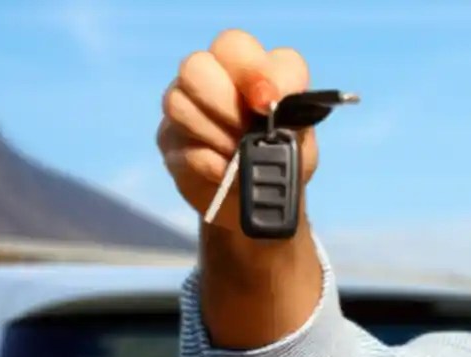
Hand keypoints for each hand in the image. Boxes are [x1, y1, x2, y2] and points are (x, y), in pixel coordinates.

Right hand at [157, 29, 317, 230]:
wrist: (262, 198)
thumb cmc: (284, 156)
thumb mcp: (301, 138)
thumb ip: (290, 116)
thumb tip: (265, 105)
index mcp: (250, 65)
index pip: (234, 45)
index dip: (250, 72)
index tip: (266, 105)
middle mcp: (212, 76)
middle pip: (194, 66)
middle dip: (223, 103)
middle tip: (246, 132)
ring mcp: (185, 105)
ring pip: (177, 102)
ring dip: (214, 135)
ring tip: (238, 155)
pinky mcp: (168, 140)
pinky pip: (177, 145)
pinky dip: (207, 162)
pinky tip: (224, 172)